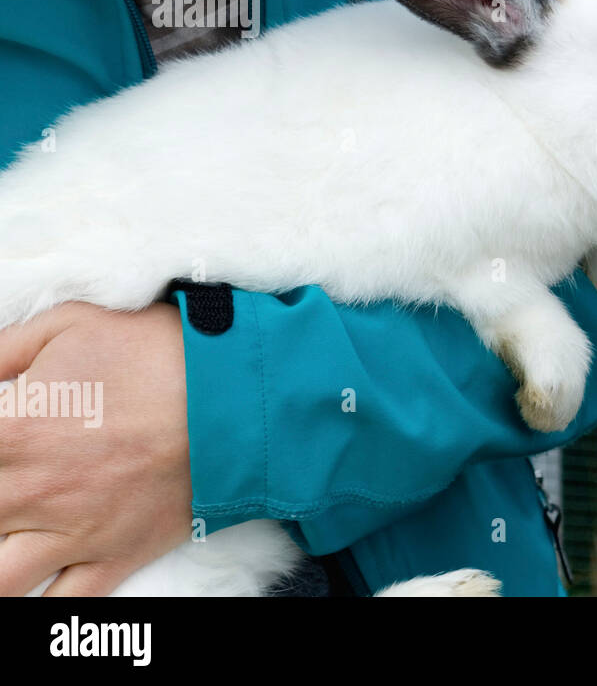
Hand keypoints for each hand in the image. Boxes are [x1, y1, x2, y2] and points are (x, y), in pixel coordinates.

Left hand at [0, 302, 190, 595]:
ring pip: (0, 582)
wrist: (241, 391)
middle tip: (10, 484)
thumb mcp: (71, 323)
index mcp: (12, 431)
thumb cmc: (159, 350)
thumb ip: (2, 350)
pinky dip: (39, 604)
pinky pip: (64, 605)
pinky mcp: (119, 555)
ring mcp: (76, 533)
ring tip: (8, 540)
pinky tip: (33, 585)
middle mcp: (33, 492)